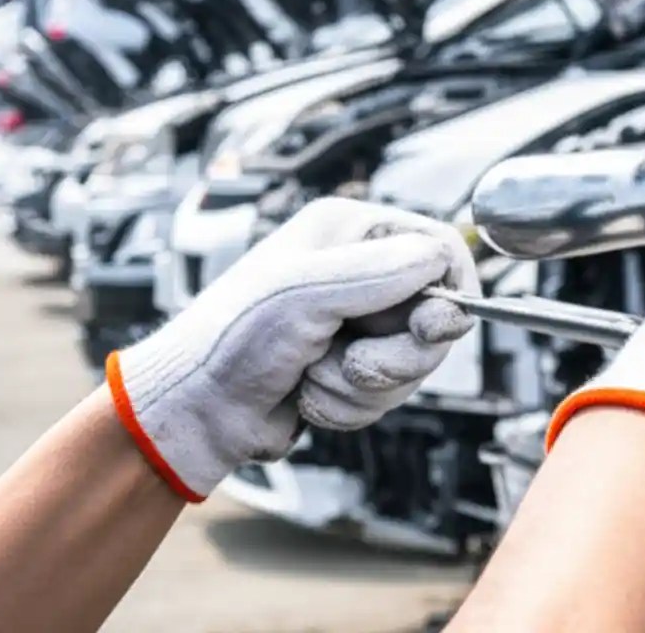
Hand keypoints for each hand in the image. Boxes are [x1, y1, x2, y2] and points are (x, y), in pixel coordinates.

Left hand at [107, 198, 478, 500]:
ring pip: (414, 363)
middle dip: (397, 355)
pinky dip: (352, 405)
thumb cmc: (230, 339)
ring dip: (367, 385)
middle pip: (436, 315)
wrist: (195, 412)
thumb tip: (438, 256)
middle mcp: (359, 273)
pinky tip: (309, 395)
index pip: (438, 246)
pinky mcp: (352, 368)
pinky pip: (389, 394)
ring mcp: (357, 324)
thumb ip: (375, 272)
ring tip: (315, 376)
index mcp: (349, 232)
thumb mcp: (303, 294)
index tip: (432, 328)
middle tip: (353, 364)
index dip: (449, 291)